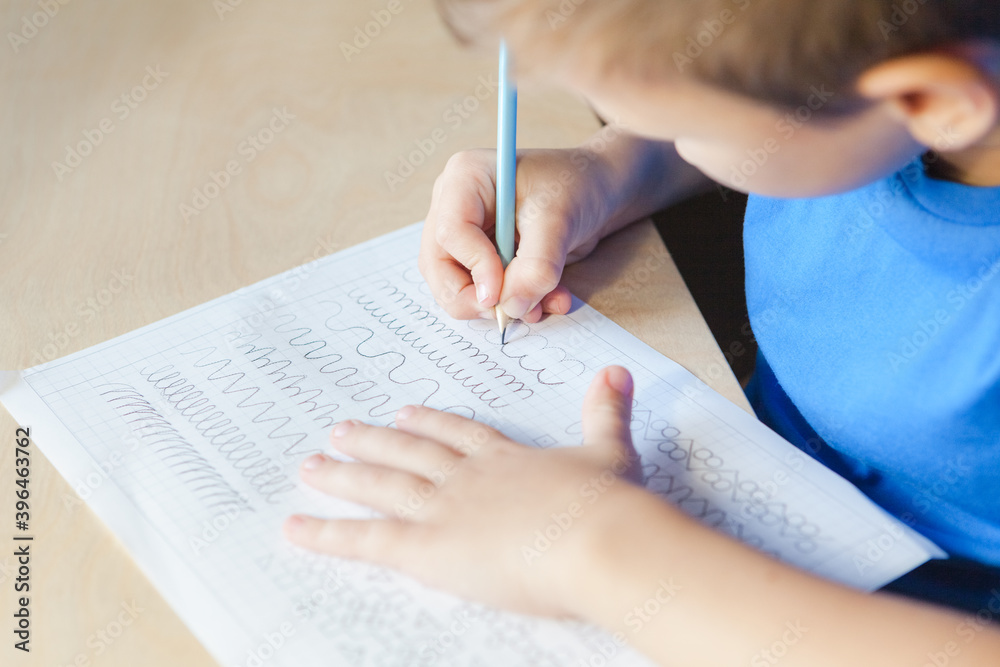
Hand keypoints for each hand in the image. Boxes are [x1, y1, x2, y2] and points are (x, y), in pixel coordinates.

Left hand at [283, 366, 642, 617]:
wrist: (596, 537)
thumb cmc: (607, 503)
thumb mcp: (611, 451)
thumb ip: (607, 411)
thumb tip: (619, 371)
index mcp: (506, 460)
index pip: (460, 436)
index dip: (431, 424)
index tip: (407, 414)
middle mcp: (467, 478)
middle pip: (410, 454)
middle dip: (374, 442)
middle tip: (340, 432)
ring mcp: (443, 508)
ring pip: (382, 486)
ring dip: (343, 475)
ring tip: (311, 466)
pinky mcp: (429, 548)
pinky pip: (368, 540)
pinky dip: (328, 536)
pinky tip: (296, 530)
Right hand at [419, 146, 617, 323]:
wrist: (597, 191)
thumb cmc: (576, 187)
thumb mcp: (560, 221)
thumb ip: (536, 266)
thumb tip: (511, 307)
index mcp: (464, 178)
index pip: (450, 233)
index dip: (476, 268)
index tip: (506, 293)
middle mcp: (452, 206)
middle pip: (439, 267)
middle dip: (476, 299)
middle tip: (512, 312)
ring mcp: (463, 235)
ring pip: (455, 288)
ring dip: (500, 306)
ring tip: (545, 302)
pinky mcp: (479, 260)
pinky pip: (481, 295)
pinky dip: (514, 305)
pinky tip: (548, 299)